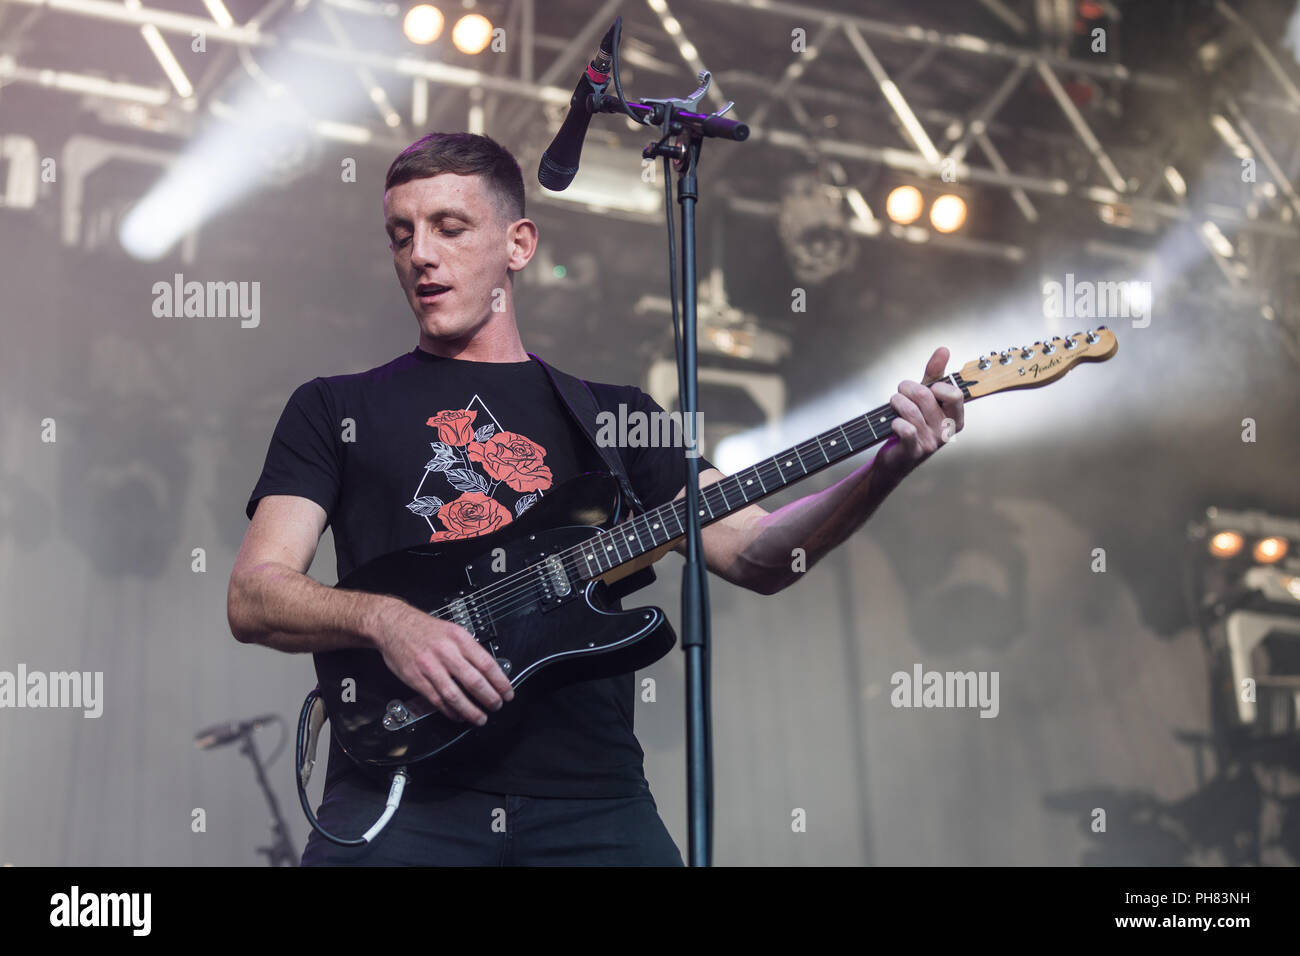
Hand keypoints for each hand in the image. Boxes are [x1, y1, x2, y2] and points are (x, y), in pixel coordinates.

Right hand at [372, 599, 513, 725]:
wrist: (393, 625)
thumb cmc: (424, 629)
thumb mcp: (452, 630)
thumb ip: (469, 649)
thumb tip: (490, 670)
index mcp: (459, 638)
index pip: (487, 664)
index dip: (500, 682)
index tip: (507, 692)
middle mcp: (446, 652)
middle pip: (474, 681)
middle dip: (489, 698)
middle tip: (497, 706)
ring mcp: (429, 667)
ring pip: (455, 695)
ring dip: (470, 710)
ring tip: (480, 718)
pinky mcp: (416, 679)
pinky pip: (436, 700)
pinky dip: (450, 711)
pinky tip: (458, 715)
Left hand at [873, 346, 964, 482]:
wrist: (895, 458)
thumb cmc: (912, 424)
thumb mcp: (925, 398)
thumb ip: (935, 374)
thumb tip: (944, 349)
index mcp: (956, 418)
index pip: (954, 394)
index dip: (936, 385)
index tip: (927, 386)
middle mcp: (946, 432)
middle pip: (925, 396)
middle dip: (906, 388)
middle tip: (900, 391)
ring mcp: (931, 443)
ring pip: (910, 410)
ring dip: (896, 401)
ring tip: (894, 403)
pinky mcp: (914, 452)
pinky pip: (905, 428)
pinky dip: (894, 422)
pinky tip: (894, 424)